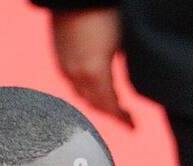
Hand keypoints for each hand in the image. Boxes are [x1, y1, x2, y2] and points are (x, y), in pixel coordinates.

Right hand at [50, 9, 134, 127]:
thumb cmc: (105, 11)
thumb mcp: (122, 42)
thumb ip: (124, 67)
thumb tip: (127, 83)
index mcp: (94, 72)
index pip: (109, 105)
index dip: (122, 118)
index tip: (134, 127)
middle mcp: (76, 73)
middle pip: (94, 103)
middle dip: (110, 112)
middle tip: (125, 118)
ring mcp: (64, 65)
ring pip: (81, 94)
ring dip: (96, 101)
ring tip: (110, 104)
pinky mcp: (59, 55)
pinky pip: (72, 82)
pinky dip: (84, 90)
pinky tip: (93, 87)